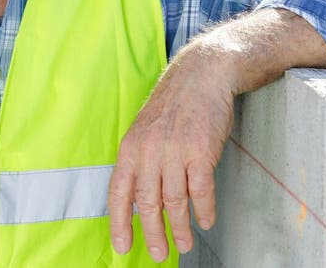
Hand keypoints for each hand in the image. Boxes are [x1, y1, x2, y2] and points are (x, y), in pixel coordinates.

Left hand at [107, 8, 325, 263]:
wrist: (201, 76)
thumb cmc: (173, 106)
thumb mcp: (146, 131)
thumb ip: (140, 162)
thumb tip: (138, 200)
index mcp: (130, 148)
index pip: (119, 193)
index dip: (119, 223)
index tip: (122, 247)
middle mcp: (149, 151)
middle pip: (147, 204)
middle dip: (152, 234)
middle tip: (158, 254)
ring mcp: (175, 151)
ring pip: (174, 202)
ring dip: (181, 228)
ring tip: (184, 244)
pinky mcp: (201, 151)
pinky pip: (201, 190)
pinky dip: (203, 210)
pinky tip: (206, 221)